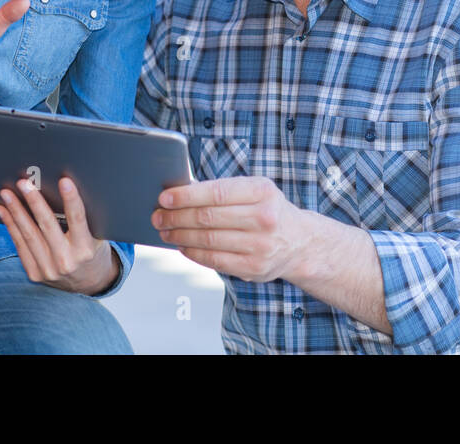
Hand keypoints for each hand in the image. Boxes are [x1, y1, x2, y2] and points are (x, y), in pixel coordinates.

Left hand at [0, 177, 117, 294]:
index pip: (78, 219)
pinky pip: (20, 246)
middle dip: (34, 201)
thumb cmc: (92, 252)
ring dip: (15, 212)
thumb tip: (66, 190)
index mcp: (86, 249)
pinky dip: (11, 226)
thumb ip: (85, 219)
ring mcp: (48, 269)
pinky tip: (4, 212)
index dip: (71, 199)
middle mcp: (67, 261)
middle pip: (47, 226)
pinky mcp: (35, 274)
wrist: (87, 283)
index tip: (64, 181)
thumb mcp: (97, 236)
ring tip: (7, 195)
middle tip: (23, 183)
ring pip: (28, 235)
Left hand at [151, 176, 310, 282]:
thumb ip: (223, 190)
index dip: (186, 196)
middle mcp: (264, 218)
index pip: (216, 193)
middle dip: (176, 217)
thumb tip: (180, 193)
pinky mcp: (254, 268)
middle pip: (208, 217)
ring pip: (208, 240)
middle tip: (158, 216)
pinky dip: (193, 253)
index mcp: (262, 191)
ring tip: (165, 231)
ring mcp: (260, 246)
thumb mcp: (255, 190)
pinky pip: (214, 260)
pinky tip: (182, 246)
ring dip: (180, 236)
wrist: (300, 242)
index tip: (164, 198)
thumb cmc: (269, 211)